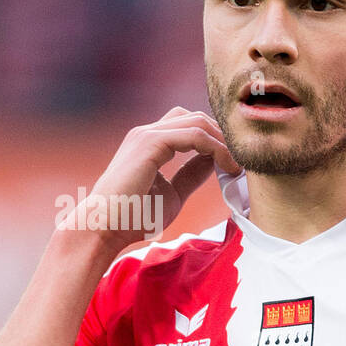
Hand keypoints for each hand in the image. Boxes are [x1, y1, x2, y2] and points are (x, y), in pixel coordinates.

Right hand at [59, 107, 239, 253]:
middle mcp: (148, 133)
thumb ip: (191, 175)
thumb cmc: (132, 217)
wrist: (103, 228)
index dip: (216, 141)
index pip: (190, 126)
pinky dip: (216, 147)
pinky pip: (195, 135)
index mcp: (150, 143)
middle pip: (196, 117)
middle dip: (223, 136)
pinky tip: (227, 165)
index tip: (235, 164)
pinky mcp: (151, 143)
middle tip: (242, 161)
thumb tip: (215, 162)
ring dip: (223, 141)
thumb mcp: (173, 193)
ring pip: (198, 121)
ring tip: (238, 165)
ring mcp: (148, 135)